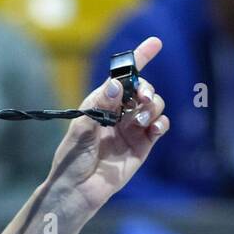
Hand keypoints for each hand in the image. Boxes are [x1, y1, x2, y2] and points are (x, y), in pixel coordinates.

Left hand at [44, 36, 167, 214]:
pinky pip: (159, 126)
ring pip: (154, 105)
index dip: (139, 58)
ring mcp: (132, 128)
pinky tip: (153, 128)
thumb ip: (100, 105)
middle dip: (146, 88)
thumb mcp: (82, 128)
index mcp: (102, 103)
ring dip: (152, 106)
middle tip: (142, 99)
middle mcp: (119, 112)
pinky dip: (160, 122)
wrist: (78, 189)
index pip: (122, 76)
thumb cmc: (72, 158)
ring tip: (139, 120)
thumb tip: (115, 83)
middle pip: (143, 89)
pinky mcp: (143, 145)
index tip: (155, 43)